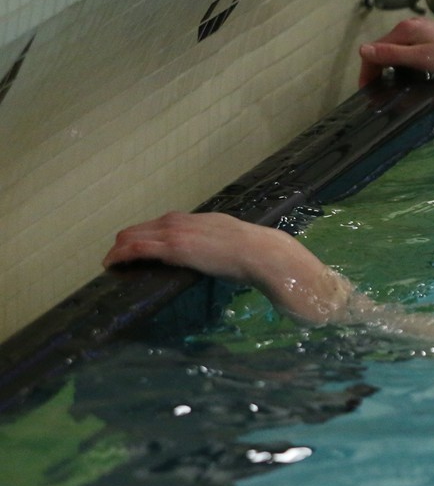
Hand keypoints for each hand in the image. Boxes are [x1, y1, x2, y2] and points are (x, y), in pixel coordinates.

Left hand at [103, 212, 351, 323]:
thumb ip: (230, 252)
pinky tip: (113, 265)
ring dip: (122, 248)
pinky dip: (122, 255)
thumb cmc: (264, 258)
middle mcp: (189, 221)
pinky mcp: (175, 247)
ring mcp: (181, 233)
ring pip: (137, 233)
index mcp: (207, 221)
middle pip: (147, 226)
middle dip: (129, 240)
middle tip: (119, 258)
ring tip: (113, 263)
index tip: (143, 248)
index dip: (151, 234)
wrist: (269, 255)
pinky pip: (138, 247)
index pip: (169, 222)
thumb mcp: (242, 249)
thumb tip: (232, 264)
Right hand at [358, 17, 433, 102]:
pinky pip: (413, 56)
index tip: (367, 92)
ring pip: (400, 54)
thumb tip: (361, 50)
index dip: (368, 71)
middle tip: (382, 96)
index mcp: (405, 29)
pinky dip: (410, 69)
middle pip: (386, 51)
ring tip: (399, 91)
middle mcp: (412, 27)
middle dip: (381, 72)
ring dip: (396, 72)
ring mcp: (425, 33)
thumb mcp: (422, 59)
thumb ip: (392, 55)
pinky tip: (417, 81)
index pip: (375, 49)